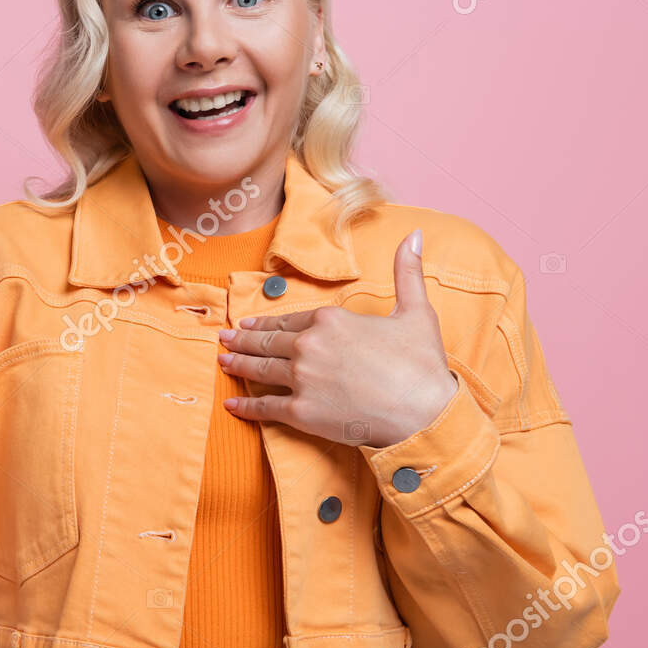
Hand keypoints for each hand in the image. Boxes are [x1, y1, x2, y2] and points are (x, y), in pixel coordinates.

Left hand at [216, 228, 459, 447]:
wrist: (424, 412)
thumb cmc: (421, 364)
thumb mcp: (415, 311)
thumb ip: (407, 272)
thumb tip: (414, 235)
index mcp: (330, 320)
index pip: (290, 320)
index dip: (268, 321)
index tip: (251, 321)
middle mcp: (309, 346)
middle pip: (268, 341)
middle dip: (244, 338)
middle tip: (226, 337)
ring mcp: (301, 379)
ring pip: (261, 368)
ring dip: (239, 363)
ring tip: (223, 360)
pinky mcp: (301, 412)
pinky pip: (265, 407)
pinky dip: (246, 406)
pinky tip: (232, 404)